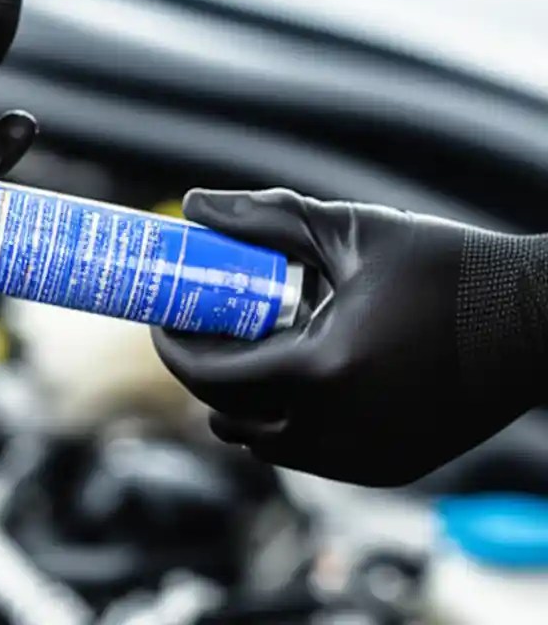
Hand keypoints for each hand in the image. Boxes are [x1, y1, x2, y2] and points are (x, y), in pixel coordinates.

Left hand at [153, 189, 545, 486]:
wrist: (537, 325)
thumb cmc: (446, 268)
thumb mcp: (352, 231)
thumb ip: (265, 219)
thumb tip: (191, 207)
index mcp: (320, 371)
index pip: (208, 377)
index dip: (173, 347)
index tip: (164, 318)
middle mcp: (334, 429)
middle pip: (226, 414)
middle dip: (205, 373)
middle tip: (206, 329)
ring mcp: (360, 459)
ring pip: (262, 443)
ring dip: (242, 402)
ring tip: (253, 348)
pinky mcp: (385, 469)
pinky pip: (307, 454)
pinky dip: (286, 421)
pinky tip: (298, 374)